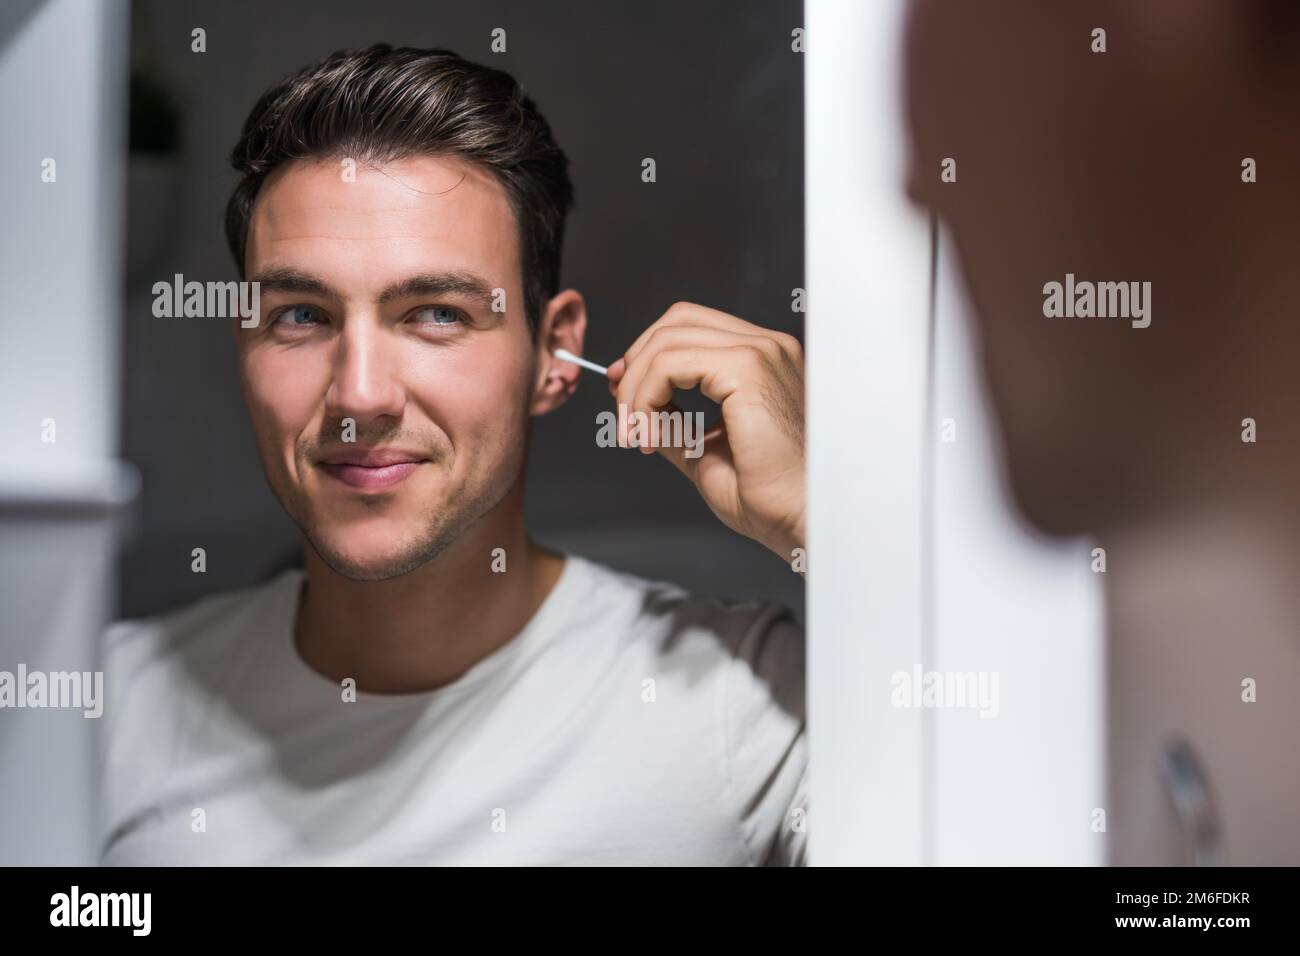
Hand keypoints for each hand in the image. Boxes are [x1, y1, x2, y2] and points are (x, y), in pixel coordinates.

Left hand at [608, 302, 804, 563]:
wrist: (801, 519)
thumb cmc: (769, 497)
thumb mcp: (706, 450)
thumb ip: (675, 421)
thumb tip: (636, 405)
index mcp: (763, 360)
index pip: (691, 328)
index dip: (647, 355)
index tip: (622, 394)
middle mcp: (766, 347)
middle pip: (675, 322)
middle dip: (636, 367)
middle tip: (624, 419)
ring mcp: (760, 352)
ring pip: (667, 341)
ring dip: (637, 390)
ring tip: (638, 436)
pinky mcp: (748, 368)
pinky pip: (670, 363)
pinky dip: (647, 397)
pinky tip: (653, 436)